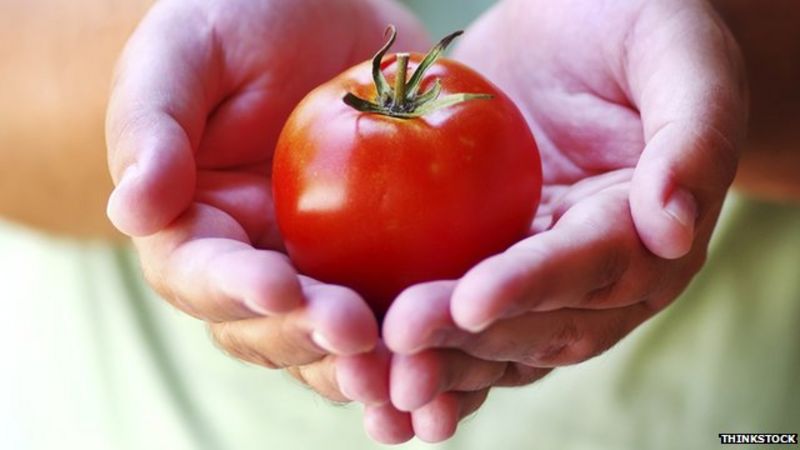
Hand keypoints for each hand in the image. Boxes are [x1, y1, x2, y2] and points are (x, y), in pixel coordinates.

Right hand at [105, 0, 427, 435]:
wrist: (323, 14)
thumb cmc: (239, 19)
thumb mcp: (186, 51)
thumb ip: (150, 125)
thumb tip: (131, 211)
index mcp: (194, 227)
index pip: (201, 276)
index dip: (237, 290)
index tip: (282, 287)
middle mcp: (254, 262)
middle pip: (269, 328)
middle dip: (310, 340)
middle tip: (358, 335)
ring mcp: (321, 268)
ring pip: (334, 342)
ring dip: (369, 366)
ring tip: (408, 376)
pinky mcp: (381, 263)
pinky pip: (398, 313)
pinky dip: (422, 343)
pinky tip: (457, 352)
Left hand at [382, 0, 747, 441]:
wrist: (577, 26)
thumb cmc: (634, 24)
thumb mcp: (678, 54)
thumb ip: (692, 135)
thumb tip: (671, 231)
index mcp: (648, 231)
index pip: (593, 267)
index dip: (532, 287)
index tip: (470, 301)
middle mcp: (596, 271)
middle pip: (538, 324)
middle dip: (470, 341)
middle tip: (399, 339)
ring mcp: (535, 271)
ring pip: (494, 339)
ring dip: (438, 363)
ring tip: (375, 375)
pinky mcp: (485, 261)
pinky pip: (453, 312)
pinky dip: (418, 344)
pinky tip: (364, 361)